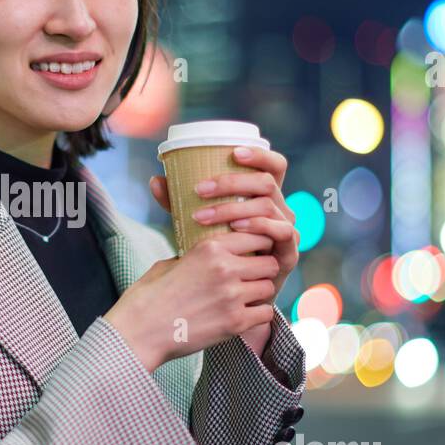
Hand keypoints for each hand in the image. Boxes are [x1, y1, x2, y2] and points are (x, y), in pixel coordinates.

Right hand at [103, 232, 279, 372]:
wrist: (138, 332)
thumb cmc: (148, 298)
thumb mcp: (169, 263)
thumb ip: (196, 256)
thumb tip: (210, 255)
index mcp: (209, 248)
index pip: (257, 236)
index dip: (257, 246)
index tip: (251, 255)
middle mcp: (225, 268)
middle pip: (269, 262)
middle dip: (261, 270)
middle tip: (249, 280)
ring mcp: (232, 296)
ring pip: (269, 287)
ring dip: (259, 293)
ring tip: (243, 299)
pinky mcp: (235, 322)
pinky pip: (266, 313)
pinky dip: (257, 315)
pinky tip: (242, 316)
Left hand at [151, 145, 299, 299]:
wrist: (233, 291)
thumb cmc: (218, 250)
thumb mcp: (197, 222)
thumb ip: (179, 203)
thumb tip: (155, 180)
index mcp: (264, 195)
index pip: (274, 165)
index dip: (259, 155)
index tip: (233, 152)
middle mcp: (281, 208)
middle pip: (266, 182)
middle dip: (231, 183)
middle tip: (199, 190)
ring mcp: (287, 229)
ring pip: (268, 206)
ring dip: (234, 208)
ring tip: (204, 216)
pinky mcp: (289, 252)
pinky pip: (282, 232)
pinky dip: (259, 226)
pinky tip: (236, 228)